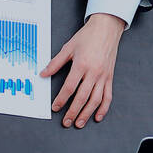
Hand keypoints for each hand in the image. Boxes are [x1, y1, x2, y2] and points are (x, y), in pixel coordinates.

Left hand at [42, 12, 124, 127]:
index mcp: (81, 65)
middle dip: (73, 111)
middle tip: (66, 122)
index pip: (69, 87)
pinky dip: (103, 108)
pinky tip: (98, 116)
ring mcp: (103, 76)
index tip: (56, 108)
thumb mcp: (68, 47)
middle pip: (82, 97)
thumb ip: (55, 63)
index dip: (61, 99)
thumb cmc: (88, 36)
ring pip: (95, 100)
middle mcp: (94, 73)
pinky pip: (108, 96)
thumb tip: (43, 74)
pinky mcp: (110, 77)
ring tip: (79, 122)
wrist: (106, 29)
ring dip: (87, 113)